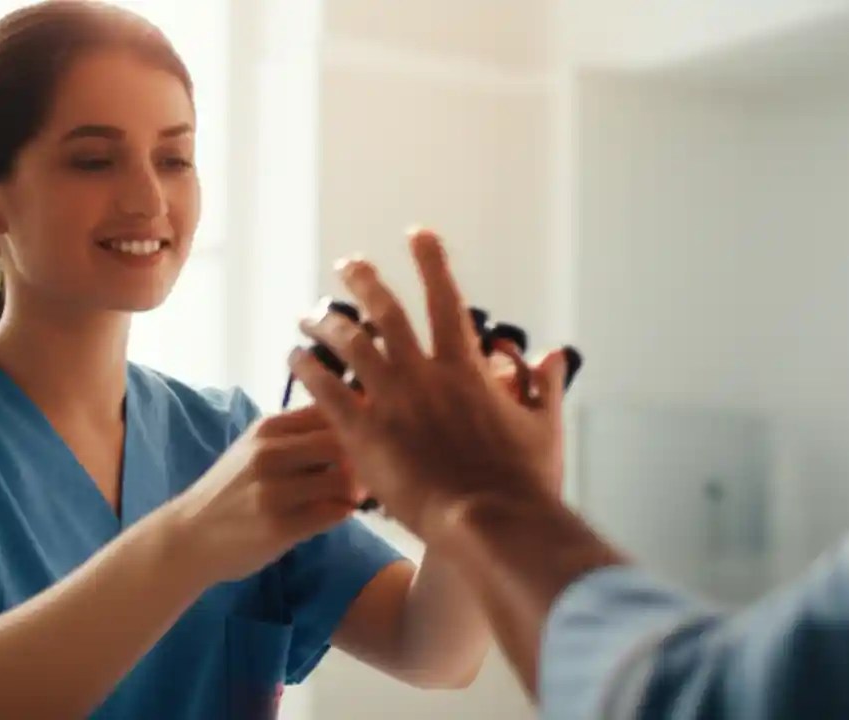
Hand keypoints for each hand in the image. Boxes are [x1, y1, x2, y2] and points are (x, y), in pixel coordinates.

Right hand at [173, 405, 361, 582]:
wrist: (189, 536)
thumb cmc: (232, 489)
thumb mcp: (256, 448)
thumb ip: (298, 433)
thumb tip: (355, 417)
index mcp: (267, 429)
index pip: (329, 411)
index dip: (356, 425)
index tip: (367, 439)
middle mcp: (269, 454)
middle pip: (342, 442)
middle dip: (362, 458)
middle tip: (369, 472)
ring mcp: (273, 491)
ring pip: (342, 479)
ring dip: (356, 489)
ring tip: (353, 495)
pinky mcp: (279, 527)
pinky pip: (333, 513)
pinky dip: (343, 512)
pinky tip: (337, 513)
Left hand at [289, 229, 568, 541]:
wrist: (489, 521)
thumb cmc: (522, 481)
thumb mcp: (544, 427)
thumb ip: (545, 385)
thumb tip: (555, 353)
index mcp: (465, 367)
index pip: (445, 299)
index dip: (431, 262)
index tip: (418, 234)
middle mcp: (423, 373)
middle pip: (386, 312)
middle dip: (364, 280)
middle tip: (347, 263)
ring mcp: (391, 401)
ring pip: (349, 344)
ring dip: (326, 323)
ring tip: (309, 314)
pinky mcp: (364, 434)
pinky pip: (325, 390)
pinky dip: (308, 368)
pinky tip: (293, 357)